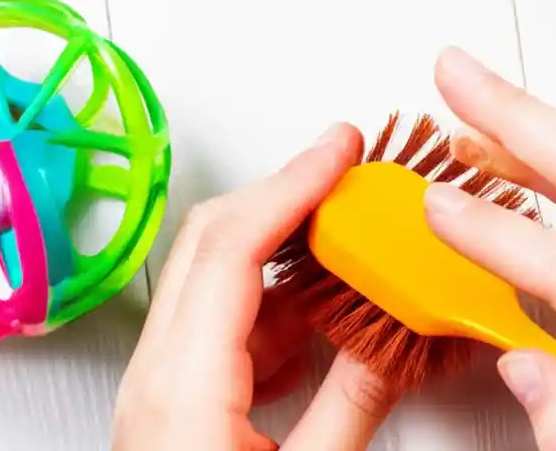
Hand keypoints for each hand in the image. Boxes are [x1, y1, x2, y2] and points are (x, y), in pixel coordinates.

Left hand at [113, 124, 399, 450]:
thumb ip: (352, 405)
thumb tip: (397, 335)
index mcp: (183, 388)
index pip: (230, 247)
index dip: (290, 184)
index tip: (340, 150)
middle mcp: (157, 377)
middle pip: (213, 243)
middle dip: (286, 193)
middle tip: (346, 168)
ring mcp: (159, 388)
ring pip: (218, 282)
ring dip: (286, 252)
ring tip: (356, 242)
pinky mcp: (174, 405)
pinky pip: (222, 326)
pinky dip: (276, 303)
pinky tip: (325, 315)